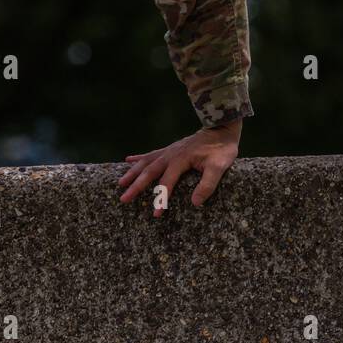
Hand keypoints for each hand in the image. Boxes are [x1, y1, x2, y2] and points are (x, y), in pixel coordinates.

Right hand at [118, 119, 242, 215]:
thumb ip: (208, 184)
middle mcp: (171, 154)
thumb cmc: (222, 149)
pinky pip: (151, 154)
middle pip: (149, 172)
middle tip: (123, 199)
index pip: (167, 183)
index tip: (155, 214)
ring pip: (146, 162)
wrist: (222, 128)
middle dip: (136, 186)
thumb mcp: (219, 167)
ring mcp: (169, 150)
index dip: (161, 199)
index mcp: (180, 160)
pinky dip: (139, 158)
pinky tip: (127, 160)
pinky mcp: (171, 149)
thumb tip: (195, 203)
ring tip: (120, 183)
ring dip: (133, 173)